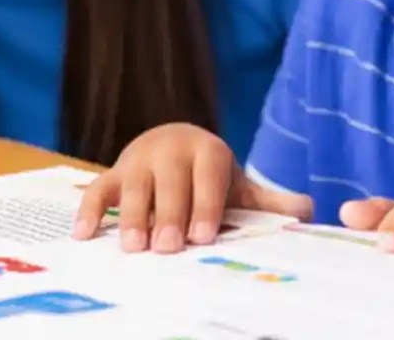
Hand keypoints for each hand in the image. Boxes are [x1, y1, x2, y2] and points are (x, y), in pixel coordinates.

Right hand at [73, 123, 311, 253]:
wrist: (173, 145)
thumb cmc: (208, 177)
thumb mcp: (236, 185)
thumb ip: (269, 201)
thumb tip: (310, 212)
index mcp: (206, 150)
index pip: (207, 175)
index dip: (205, 203)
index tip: (203, 234)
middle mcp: (170, 149)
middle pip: (169, 183)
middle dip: (168, 215)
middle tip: (169, 247)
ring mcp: (138, 160)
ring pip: (134, 187)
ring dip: (132, 217)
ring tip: (134, 247)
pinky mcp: (112, 173)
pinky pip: (98, 191)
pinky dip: (89, 211)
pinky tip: (83, 235)